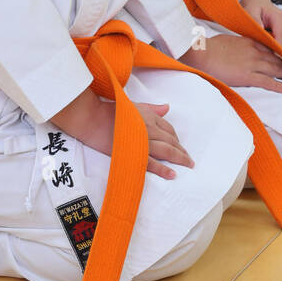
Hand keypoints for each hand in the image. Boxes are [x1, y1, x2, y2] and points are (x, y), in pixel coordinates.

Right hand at [50, 87, 192, 179]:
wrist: (92, 118)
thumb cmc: (110, 111)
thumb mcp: (134, 105)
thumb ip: (152, 109)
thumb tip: (167, 108)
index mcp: (150, 116)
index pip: (169, 129)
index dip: (176, 139)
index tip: (180, 146)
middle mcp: (149, 128)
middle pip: (171, 141)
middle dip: (181, 151)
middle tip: (189, 160)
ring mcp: (142, 141)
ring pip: (166, 151)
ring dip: (179, 159)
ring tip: (187, 166)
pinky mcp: (133, 152)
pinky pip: (152, 163)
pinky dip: (164, 169)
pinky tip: (172, 174)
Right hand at [179, 33, 281, 93]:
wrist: (201, 54)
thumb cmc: (209, 48)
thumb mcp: (227, 40)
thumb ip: (238, 44)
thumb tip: (238, 48)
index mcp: (250, 41)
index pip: (272, 46)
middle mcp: (255, 51)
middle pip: (278, 57)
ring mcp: (252, 64)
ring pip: (277, 69)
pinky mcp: (247, 76)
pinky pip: (267, 82)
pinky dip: (278, 86)